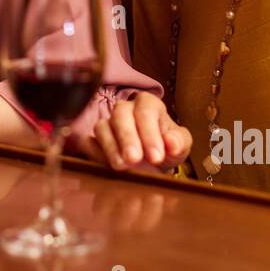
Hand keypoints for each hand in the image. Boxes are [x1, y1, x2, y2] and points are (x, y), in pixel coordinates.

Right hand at [76, 91, 191, 171]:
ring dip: (111, 147)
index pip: (146, 111)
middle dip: (127, 138)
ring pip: (102, 127)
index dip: (150, 133)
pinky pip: (88, 142)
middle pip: (120, 115)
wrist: (155, 162)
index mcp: (148, 104)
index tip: (156, 156)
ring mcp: (108, 124)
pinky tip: (105, 165)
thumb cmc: (168, 148)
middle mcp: (125, 109)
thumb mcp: (181, 144)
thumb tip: (172, 142)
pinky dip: (95, 153)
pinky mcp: (95, 140)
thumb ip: (179, 141)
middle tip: (135, 159)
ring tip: (121, 166)